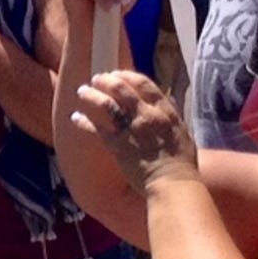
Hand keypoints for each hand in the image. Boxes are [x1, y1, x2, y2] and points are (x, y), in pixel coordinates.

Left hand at [70, 71, 198, 192]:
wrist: (173, 185)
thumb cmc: (182, 164)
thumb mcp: (182, 132)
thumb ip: (172, 115)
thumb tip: (168, 100)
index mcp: (164, 112)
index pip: (144, 84)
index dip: (128, 75)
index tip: (118, 73)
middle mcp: (146, 116)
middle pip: (122, 89)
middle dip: (106, 80)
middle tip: (97, 78)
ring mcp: (131, 130)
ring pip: (106, 104)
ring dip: (92, 95)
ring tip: (82, 91)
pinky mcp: (118, 146)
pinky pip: (96, 129)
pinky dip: (83, 121)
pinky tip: (75, 117)